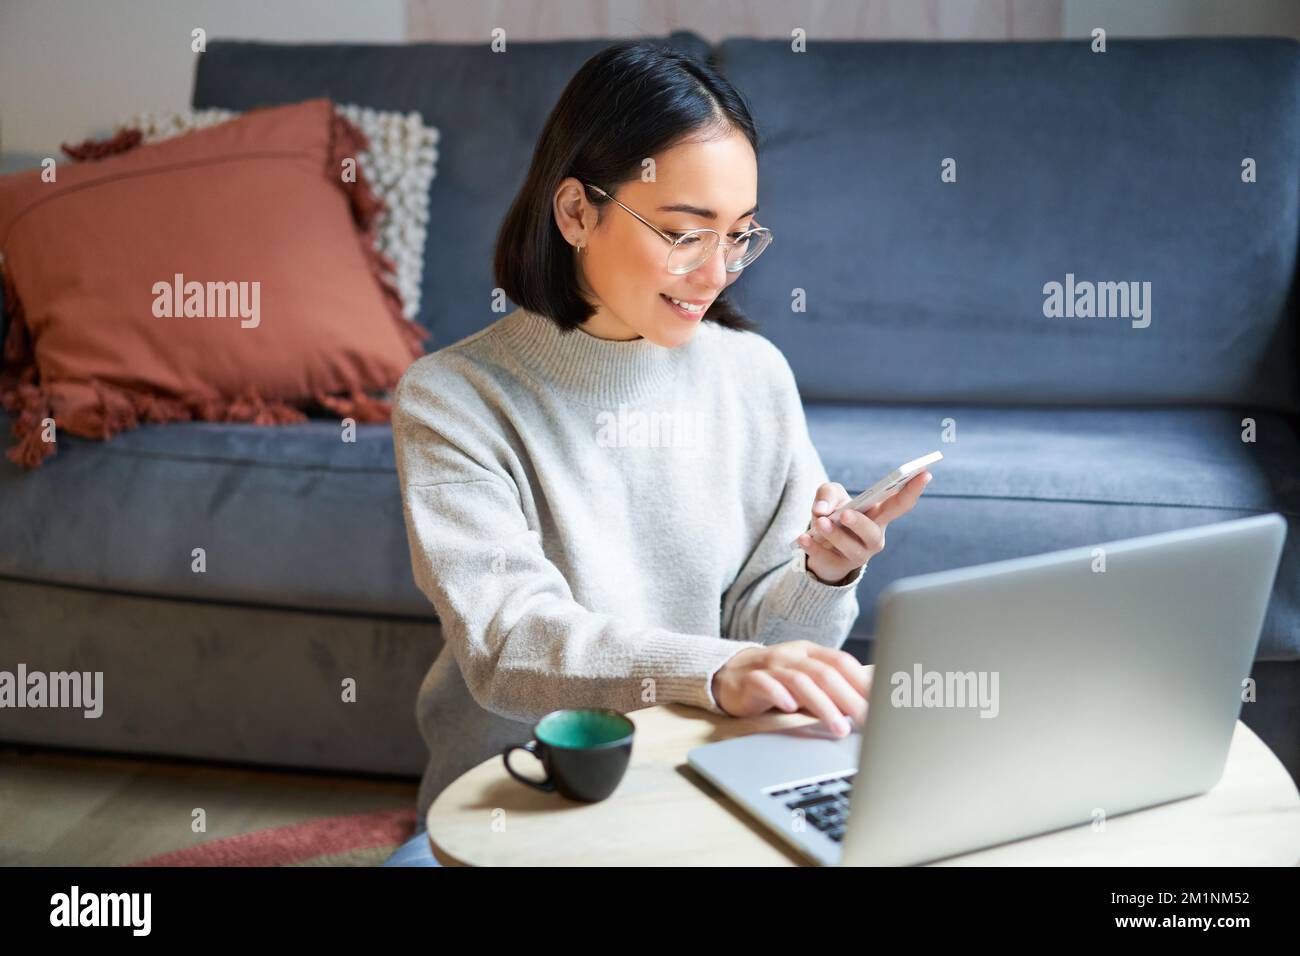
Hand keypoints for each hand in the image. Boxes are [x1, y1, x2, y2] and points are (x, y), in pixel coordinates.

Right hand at [711, 641, 874, 736]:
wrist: (729, 674)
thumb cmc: (778, 681)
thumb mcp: (808, 681)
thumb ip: (835, 688)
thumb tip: (874, 704)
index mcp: (811, 653)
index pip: (842, 662)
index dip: (864, 682)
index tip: (884, 704)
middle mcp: (793, 655)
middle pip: (826, 673)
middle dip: (850, 699)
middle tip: (869, 722)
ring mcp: (770, 665)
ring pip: (801, 680)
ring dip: (824, 706)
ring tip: (840, 729)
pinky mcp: (749, 680)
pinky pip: (766, 684)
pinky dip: (780, 694)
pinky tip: (791, 709)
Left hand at [795, 471, 932, 584]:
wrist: (816, 543)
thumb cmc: (832, 514)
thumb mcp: (829, 496)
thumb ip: (827, 494)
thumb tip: (823, 510)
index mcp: (879, 516)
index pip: (900, 503)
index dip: (913, 489)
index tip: (925, 472)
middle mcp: (873, 538)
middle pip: (874, 533)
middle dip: (861, 524)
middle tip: (845, 514)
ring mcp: (857, 555)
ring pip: (851, 548)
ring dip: (834, 535)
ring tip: (820, 522)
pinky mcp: (837, 566)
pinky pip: (826, 558)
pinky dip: (813, 548)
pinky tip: (802, 538)